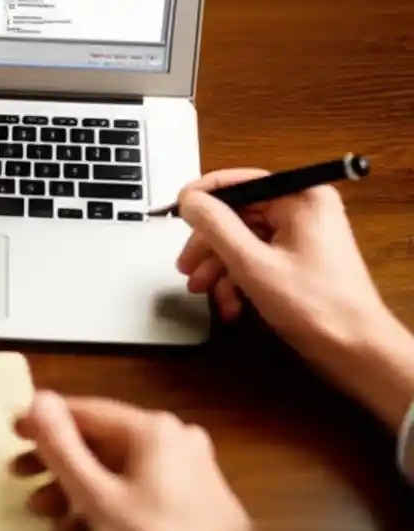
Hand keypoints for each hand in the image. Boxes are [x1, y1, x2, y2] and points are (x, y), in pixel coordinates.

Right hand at [15, 392, 251, 530]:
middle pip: (102, 443)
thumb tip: (38, 399)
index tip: (11, 433)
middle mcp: (179, 439)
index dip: (44, 422)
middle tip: (19, 478)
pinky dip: (111, 505)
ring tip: (45, 516)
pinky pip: (145, 491)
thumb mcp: (97, 499)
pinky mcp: (202, 503)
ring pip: (122, 470)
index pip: (85, 411)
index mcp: (154, 430)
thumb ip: (62, 448)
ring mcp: (195, 471)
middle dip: (58, 465)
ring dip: (78, 490)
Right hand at [175, 169, 413, 430]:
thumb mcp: (252, 263)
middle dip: (209, 244)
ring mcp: (303, 234)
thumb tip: (188, 200)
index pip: (240, 181)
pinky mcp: (299, 258)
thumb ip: (215, 226)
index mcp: (301, 198)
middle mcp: (304, 209)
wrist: (356, 350)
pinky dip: (239, 278)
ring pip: (244, 239)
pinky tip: (230, 304)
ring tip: (202, 290)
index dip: (203, 197)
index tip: (174, 213)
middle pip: (238, 214)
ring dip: (220, 266)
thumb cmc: (313, 305)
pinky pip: (258, 257)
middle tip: (186, 266)